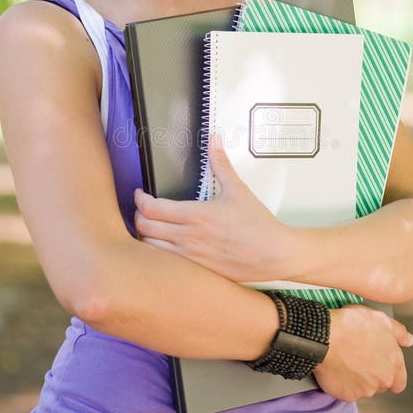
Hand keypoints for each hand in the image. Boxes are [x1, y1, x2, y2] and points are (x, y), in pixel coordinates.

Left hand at [133, 134, 293, 281]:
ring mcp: (191, 257)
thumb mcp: (238, 190)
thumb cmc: (258, 225)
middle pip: (144, 228)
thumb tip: (215, 140)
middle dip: (138, 216)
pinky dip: (158, 254)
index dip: (139, 199)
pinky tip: (165, 245)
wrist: (275, 253)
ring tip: (151, 227)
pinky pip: (167, 263)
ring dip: (146, 236)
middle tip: (142, 209)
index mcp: (195, 215)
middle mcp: (188, 238)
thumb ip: (221, 164)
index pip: (151, 208)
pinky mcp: (197, 271)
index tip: (140, 194)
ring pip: (150, 248)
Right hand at [314, 305, 412, 401]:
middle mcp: (382, 381)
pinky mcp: (346, 395)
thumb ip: (399, 333)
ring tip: (345, 360)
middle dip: (372, 375)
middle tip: (358, 358)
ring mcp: (364, 391)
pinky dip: (342, 383)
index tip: (379, 366)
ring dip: (357, 379)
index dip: (390, 374)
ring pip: (363, 389)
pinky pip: (346, 391)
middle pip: (380, 385)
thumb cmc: (352, 324)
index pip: (399, 382)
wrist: (324, 336)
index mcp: (393, 364)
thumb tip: (410, 340)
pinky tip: (336, 368)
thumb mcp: (380, 320)